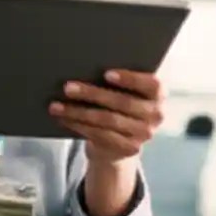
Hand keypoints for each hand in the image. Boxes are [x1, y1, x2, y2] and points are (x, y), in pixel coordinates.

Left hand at [49, 70, 164, 163]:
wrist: (120, 143)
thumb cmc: (118, 106)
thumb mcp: (125, 92)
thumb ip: (116, 80)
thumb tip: (84, 66)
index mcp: (158, 94)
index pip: (151, 84)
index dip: (130, 79)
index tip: (106, 73)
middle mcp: (156, 115)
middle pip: (122, 102)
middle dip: (92, 94)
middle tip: (67, 87)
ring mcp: (144, 134)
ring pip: (107, 120)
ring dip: (78, 112)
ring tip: (56, 105)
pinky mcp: (129, 149)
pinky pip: (100, 135)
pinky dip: (78, 125)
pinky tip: (63, 118)